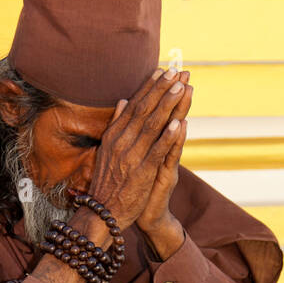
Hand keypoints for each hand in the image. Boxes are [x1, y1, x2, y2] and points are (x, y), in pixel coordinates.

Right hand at [87, 68, 190, 230]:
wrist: (103, 212)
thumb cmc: (108, 181)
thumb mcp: (107, 149)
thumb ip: (116, 124)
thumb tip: (123, 101)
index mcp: (114, 135)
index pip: (134, 105)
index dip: (149, 87)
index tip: (162, 71)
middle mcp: (121, 141)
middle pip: (144, 110)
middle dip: (161, 89)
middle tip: (177, 72)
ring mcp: (131, 156)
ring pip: (152, 125)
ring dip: (167, 106)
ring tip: (180, 88)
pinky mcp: (141, 172)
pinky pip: (157, 151)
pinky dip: (168, 136)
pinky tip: (180, 123)